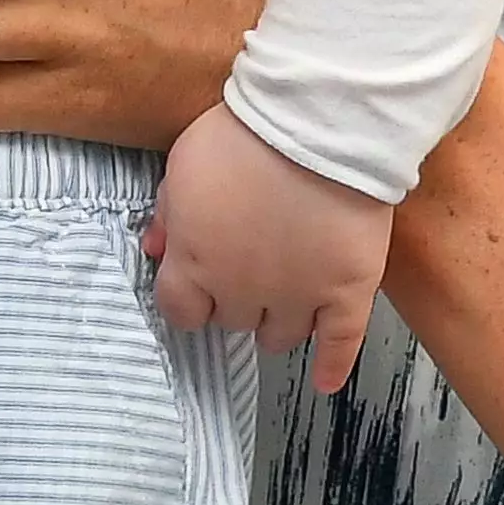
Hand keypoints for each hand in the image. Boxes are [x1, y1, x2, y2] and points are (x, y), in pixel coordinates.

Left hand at [146, 103, 391, 392]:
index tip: (197, 288)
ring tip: (281, 304)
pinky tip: (325, 380)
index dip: (188, 299)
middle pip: (232, 320)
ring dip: (276, 323)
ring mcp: (298, 296)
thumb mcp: (183, 163)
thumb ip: (168, 213)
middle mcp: (242, 291)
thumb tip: (156, 249)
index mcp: (196, 262)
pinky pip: (340, 344)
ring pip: (280, 337)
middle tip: (247, 273)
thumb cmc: (244, 134)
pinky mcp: (347, 293)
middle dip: (234, 300)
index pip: (180, 311)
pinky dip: (333, 366)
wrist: (316, 123)